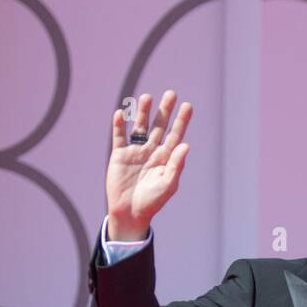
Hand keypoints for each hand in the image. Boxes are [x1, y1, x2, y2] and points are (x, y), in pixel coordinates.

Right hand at [106, 90, 192, 239]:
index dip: (181, 121)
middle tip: (171, 94)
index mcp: (166, 159)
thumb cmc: (152, 202)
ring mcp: (135, 151)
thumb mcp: (167, 185)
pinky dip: (119, 125)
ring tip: (147, 97)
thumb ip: (176, 165)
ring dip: (143, 112)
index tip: (187, 106)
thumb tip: (186, 145)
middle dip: (164, 111)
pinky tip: (121, 113)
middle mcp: (152, 151)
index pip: (175, 136)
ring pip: (140, 127)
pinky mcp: (120, 154)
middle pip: (159, 126)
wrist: (130, 213)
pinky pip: (119, 136)